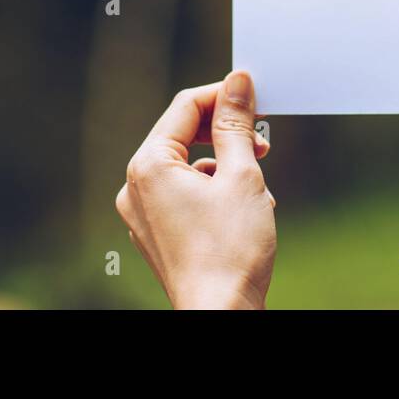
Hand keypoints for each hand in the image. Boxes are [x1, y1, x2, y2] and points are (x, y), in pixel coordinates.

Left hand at [116, 70, 275, 308]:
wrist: (221, 315)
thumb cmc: (231, 250)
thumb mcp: (242, 175)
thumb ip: (236, 124)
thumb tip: (237, 82)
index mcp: (148, 166)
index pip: (185, 107)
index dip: (223, 96)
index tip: (256, 96)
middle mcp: (135, 187)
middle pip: (181, 137)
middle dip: (225, 135)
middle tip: (262, 143)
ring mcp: (142, 215)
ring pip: (187, 168)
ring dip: (224, 168)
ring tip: (257, 189)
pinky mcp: (156, 236)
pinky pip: (184, 196)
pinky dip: (213, 193)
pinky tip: (244, 212)